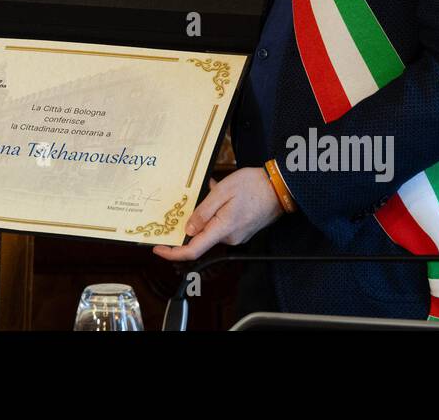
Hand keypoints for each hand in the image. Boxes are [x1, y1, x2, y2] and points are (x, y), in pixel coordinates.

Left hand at [151, 169, 281, 262]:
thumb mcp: (223, 192)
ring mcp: (237, 235)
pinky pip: (222, 224)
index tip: (158, 248)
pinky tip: (222, 193)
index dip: (173, 253)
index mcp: (223, 229)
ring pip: (212, 227)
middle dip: (194, 218)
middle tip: (196, 195)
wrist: (280, 187)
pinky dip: (217, 211)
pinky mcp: (241, 230)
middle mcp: (230, 238)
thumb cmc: (253, 186)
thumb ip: (203, 212)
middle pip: (201, 235)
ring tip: (214, 188)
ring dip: (207, 211)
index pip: (194, 250)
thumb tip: (188, 230)